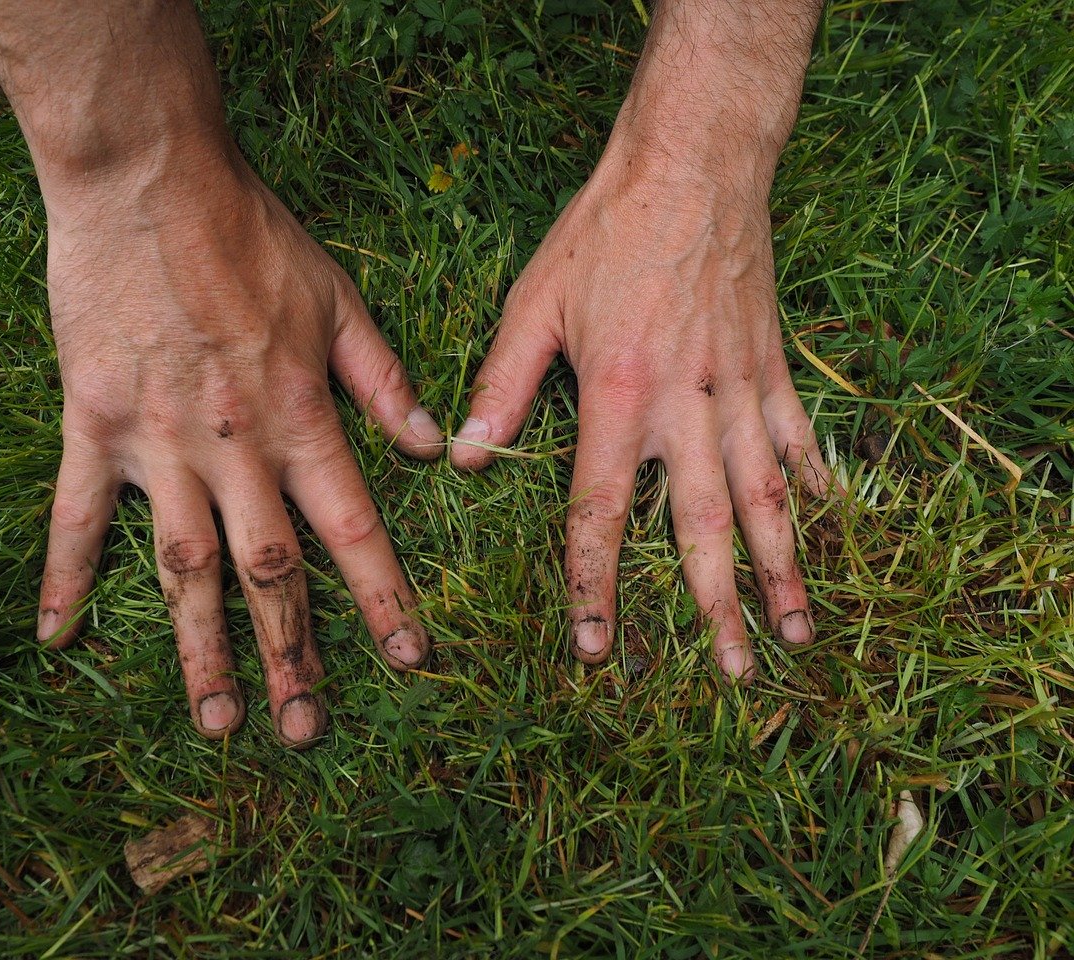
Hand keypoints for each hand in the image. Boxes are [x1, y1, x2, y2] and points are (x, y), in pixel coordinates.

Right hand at [34, 152, 442, 745]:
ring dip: (201, 649)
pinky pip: (75, 516)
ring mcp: (157, 443)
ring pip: (183, 568)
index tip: (408, 660)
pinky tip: (59, 637)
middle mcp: (234, 448)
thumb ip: (385, 382)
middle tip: (305, 731)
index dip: (384, 600)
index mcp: (299, 419)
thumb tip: (438, 446)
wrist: (148, 180)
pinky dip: (65, 576)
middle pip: (268, 572)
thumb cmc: (250, 235)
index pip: (354, 531)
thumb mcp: (339, 301)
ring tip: (216, 720)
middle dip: (293, 656)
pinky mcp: (91, 425)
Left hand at [451, 141, 833, 680]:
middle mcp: (686, 406)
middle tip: (732, 671)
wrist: (691, 164)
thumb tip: (467, 455)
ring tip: (797, 629)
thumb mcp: (533, 304)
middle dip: (716, 605)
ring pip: (766, 495)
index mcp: (617, 396)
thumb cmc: (604, 232)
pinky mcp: (771, 363)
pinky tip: (825, 523)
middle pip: (701, 525)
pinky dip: (814, 482)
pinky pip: (798, 435)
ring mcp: (739, 388)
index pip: (602, 512)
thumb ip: (501, 384)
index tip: (598, 648)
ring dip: (782, 566)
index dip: (596, 586)